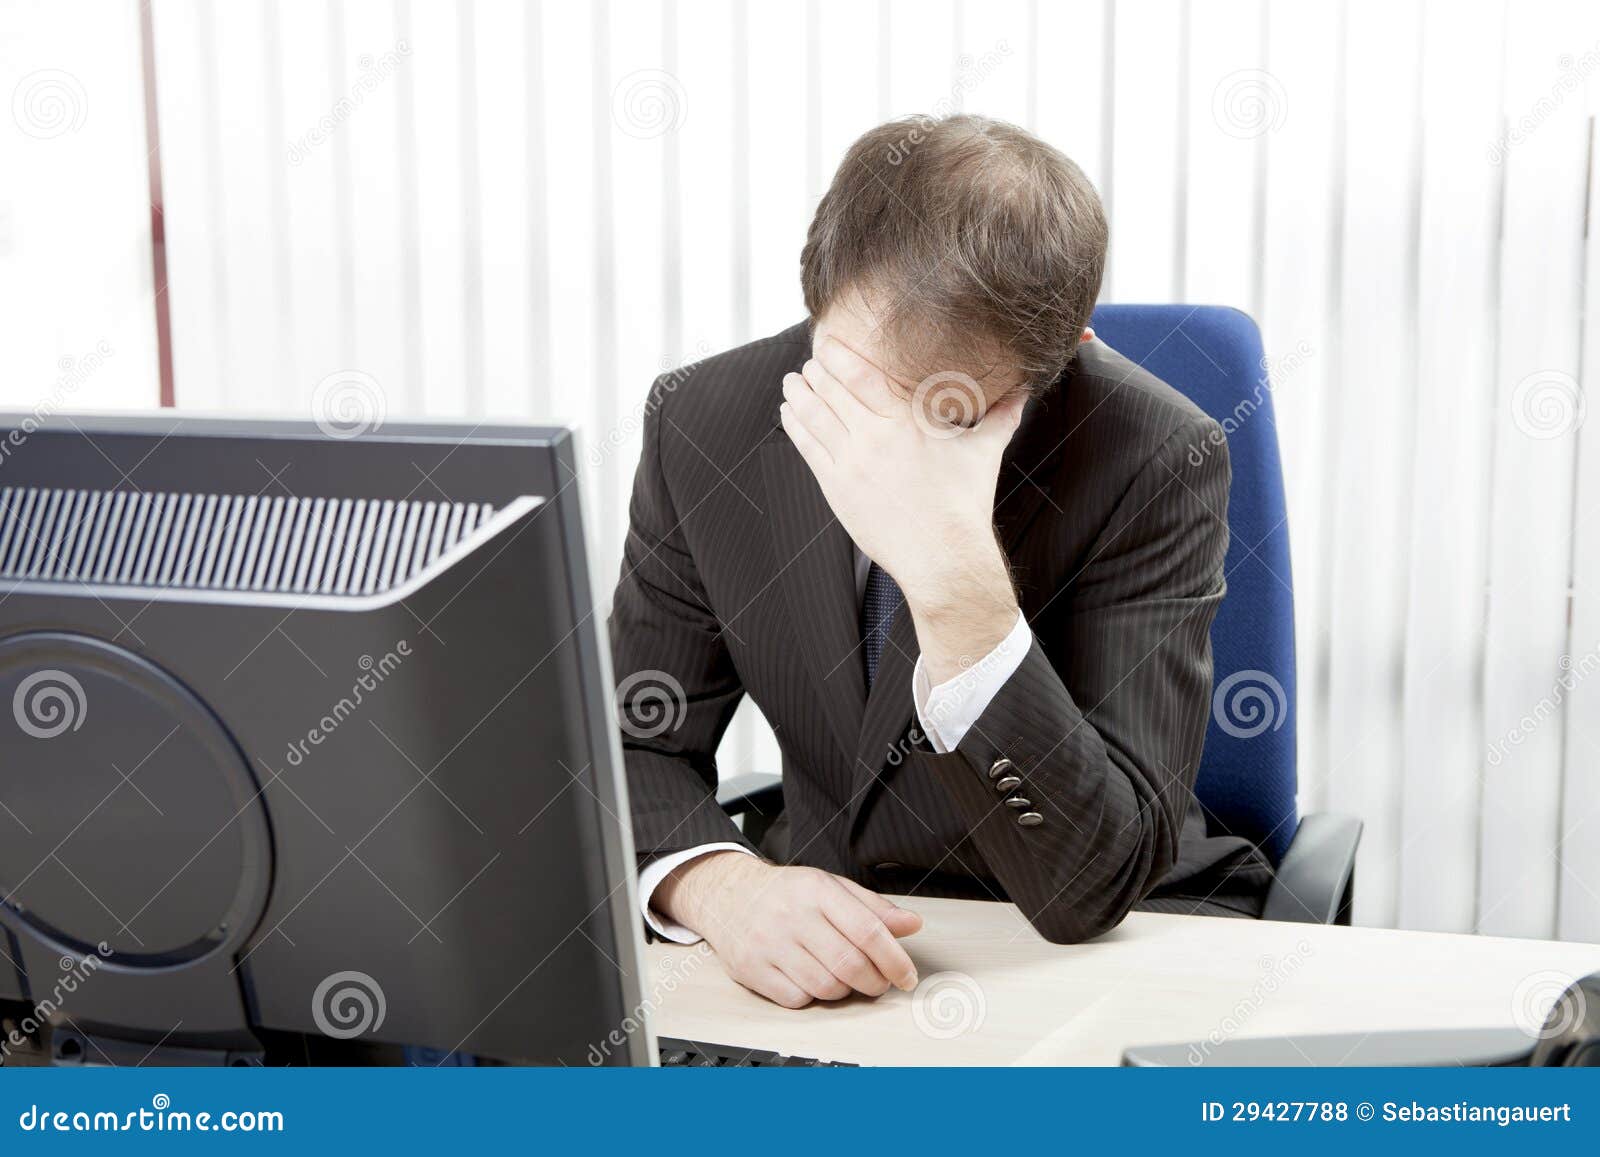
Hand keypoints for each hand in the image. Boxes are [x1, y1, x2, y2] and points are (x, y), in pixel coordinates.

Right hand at [653, 851, 922, 1007]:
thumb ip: (873, 907)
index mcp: (816, 891)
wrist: (728, 895)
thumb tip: (912, 925)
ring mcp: (769, 945)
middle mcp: (792, 916)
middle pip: (849, 964)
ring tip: (844, 977)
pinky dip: (813, 996)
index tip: (907, 976)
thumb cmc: (786, 893)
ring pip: (825, 987)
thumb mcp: (831, 887)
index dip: (894, 960)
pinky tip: (811, 979)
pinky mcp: (753, 970)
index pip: (867, 931)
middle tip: (880, 982)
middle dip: (874, 982)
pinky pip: (798, 999)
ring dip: (844, 990)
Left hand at [779, 334, 1022, 681]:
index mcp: (905, 422)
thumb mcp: (983, 453)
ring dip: (799, 395)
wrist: (942, 557)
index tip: (825, 343)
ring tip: (792, 382)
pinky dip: (795, 426)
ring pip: (813, 416)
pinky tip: (789, 412)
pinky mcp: (837, 488)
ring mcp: (850, 464)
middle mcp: (873, 438)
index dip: (836, 355)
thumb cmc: (963, 505)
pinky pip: (807, 448)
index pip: (859, 375)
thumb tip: (1025, 391)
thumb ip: (1001, 416)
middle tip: (809, 362)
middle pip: (830, 391)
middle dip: (815, 372)